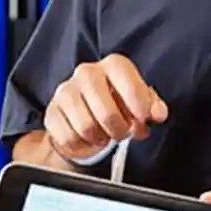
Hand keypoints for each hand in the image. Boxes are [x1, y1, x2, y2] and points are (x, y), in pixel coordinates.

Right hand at [45, 54, 168, 162]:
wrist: (83, 112)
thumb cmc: (115, 103)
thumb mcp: (139, 101)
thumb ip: (152, 105)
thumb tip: (158, 113)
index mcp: (112, 66)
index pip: (126, 80)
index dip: (137, 103)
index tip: (142, 119)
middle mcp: (87, 73)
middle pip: (105, 111)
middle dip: (119, 129)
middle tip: (123, 132)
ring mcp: (66, 91)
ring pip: (86, 127)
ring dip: (100, 138)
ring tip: (104, 134)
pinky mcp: (52, 112)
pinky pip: (68, 137)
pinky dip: (82, 144)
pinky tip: (87, 138)